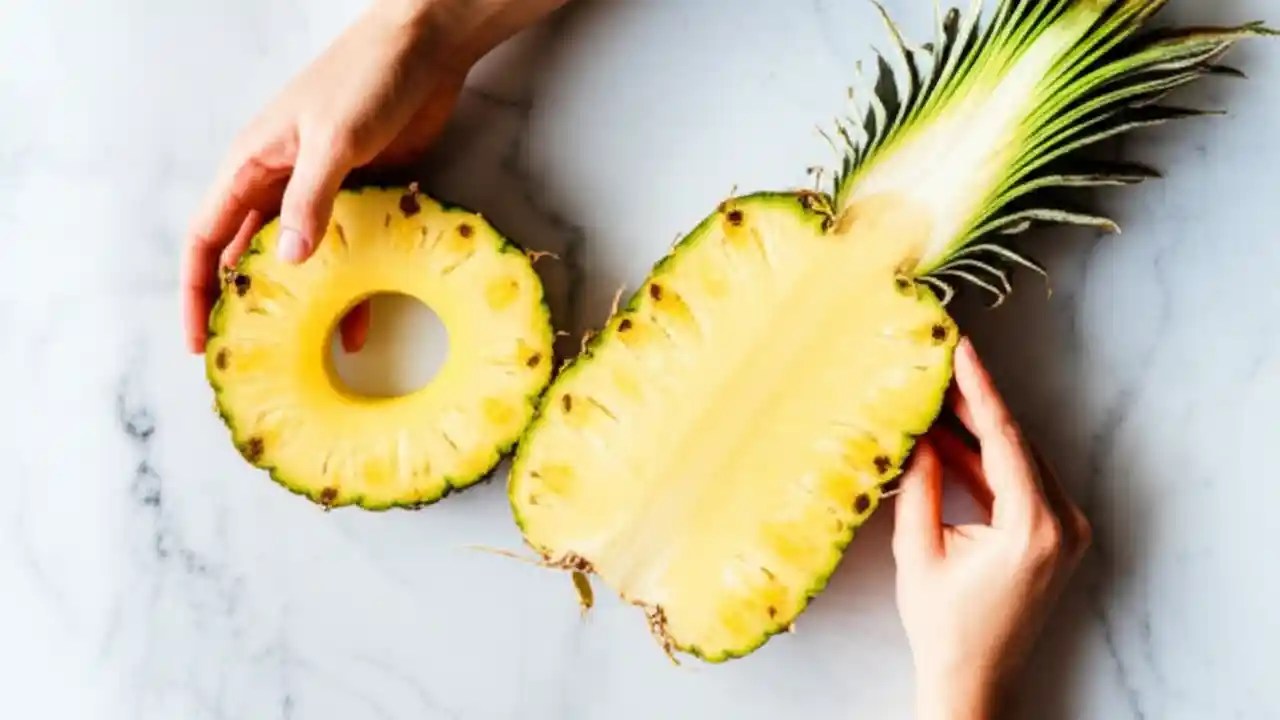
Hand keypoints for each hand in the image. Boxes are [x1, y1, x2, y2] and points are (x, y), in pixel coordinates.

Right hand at [181, 0, 568, 352]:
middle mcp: (278, 182)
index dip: (196, 291)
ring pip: (296, 259)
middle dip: (242, 305)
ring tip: (300, 355)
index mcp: (252, 164)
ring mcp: (319, 191)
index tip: (200, 341)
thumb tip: (286, 260)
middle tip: (247, 359)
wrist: (426, 49)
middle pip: (245, 255)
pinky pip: (344, 252)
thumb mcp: (334, 138)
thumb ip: (310, 197)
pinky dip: (347, 286)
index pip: (205, 237)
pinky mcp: (360, 195)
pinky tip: (356, 324)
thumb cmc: (367, 77)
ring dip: (296, 303)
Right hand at [892, 338, 1090, 719]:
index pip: (1005, 439)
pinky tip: (949, 441)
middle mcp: (1064, 524)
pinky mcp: (1057, 536)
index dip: (979, 389)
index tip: (962, 349)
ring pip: (1019, 459)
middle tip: (940, 365)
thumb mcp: (920, 551)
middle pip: (1016, 443)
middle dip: (975, 404)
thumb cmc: (944, 627)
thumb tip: (919, 434)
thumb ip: (921, 486)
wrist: (974, 677)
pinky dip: (986, 463)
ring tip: (936, 398)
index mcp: (1034, 527)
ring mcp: (1067, 531)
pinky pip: (1021, 483)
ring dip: (978, 432)